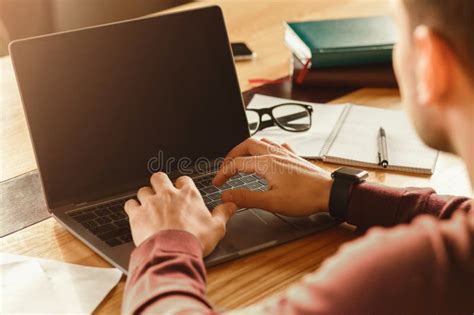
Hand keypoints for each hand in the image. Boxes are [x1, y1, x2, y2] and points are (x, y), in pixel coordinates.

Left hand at [125, 172, 236, 255]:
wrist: (173, 252)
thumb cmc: (195, 240)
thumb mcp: (217, 228)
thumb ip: (223, 214)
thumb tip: (231, 205)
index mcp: (188, 195)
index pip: (184, 180)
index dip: (182, 185)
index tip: (182, 192)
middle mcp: (168, 194)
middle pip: (159, 177)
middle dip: (159, 183)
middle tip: (162, 193)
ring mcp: (151, 203)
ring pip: (143, 190)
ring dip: (145, 196)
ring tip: (148, 205)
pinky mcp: (137, 214)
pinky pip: (130, 204)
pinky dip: (132, 208)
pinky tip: (136, 214)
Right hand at [213, 138, 332, 215]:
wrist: (330, 193)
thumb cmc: (305, 197)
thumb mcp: (271, 202)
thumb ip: (246, 198)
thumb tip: (227, 196)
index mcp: (266, 163)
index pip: (237, 164)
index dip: (224, 173)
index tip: (217, 183)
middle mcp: (275, 154)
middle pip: (248, 144)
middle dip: (233, 154)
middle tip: (226, 166)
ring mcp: (286, 154)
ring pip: (262, 141)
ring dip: (248, 148)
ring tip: (242, 158)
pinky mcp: (295, 158)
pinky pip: (278, 146)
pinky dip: (267, 147)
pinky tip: (269, 153)